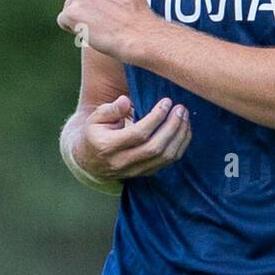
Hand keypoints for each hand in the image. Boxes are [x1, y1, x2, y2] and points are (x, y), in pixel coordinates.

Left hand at [57, 0, 161, 62]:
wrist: (138, 33)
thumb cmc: (135, 9)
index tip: (112, 4)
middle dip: (87, 6)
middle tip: (107, 15)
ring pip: (70, 7)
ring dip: (81, 17)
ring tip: (101, 23)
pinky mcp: (71, 12)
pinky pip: (64, 21)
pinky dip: (74, 28)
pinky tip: (91, 29)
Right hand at [74, 94, 191, 179]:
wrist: (89, 162)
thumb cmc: (94, 134)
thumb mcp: (95, 118)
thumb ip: (110, 109)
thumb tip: (126, 101)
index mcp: (108, 146)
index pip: (138, 134)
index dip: (156, 117)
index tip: (167, 102)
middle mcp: (122, 162)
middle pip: (155, 147)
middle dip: (172, 126)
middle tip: (181, 108)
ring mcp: (135, 170)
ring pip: (164, 157)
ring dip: (179, 136)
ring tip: (185, 117)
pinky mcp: (145, 173)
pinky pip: (168, 162)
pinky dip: (180, 146)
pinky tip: (184, 130)